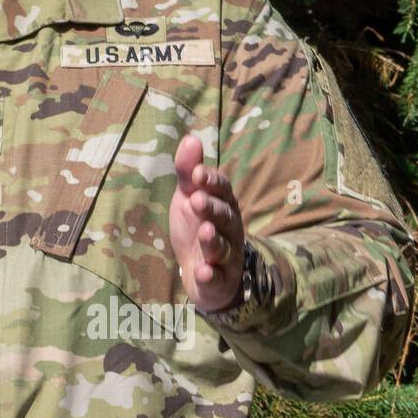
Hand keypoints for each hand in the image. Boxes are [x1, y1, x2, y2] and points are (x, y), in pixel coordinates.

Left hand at [169, 134, 245, 311]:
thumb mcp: (189, 197)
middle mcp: (229, 230)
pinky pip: (216, 278)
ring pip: (223, 248)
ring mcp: (226, 256)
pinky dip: (210, 275)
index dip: (212, 182)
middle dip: (212, 208)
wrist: (201, 271)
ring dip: (213, 240)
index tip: (198, 174)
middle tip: (197, 200)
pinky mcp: (219, 281)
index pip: (222, 190)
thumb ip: (189, 171)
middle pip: (224, 217)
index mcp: (223, 206)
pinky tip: (202, 271)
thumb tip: (191, 137)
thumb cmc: (196, 226)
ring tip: (204, 232)